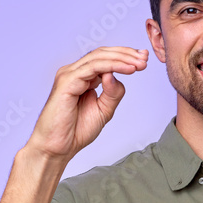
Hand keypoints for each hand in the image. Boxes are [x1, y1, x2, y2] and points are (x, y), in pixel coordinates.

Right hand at [28, 46, 148, 161]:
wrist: (58, 148)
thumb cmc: (75, 131)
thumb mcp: (104, 110)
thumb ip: (113, 92)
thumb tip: (116, 75)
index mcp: (82, 78)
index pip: (104, 59)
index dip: (125, 56)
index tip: (144, 60)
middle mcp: (74, 72)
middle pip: (102, 53)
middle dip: (126, 54)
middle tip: (145, 58)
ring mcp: (69, 75)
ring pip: (98, 57)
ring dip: (122, 58)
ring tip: (139, 64)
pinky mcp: (67, 82)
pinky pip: (93, 67)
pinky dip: (113, 66)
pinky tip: (128, 69)